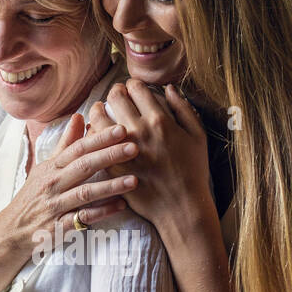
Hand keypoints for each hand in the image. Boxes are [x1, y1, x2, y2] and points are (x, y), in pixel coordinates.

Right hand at [0, 111, 139, 248]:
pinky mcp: (59, 226)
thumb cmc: (34, 196)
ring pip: (85, 193)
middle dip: (109, 156)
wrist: (13, 230)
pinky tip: (121, 206)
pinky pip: (83, 218)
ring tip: (134, 180)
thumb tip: (79, 117)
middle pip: (84, 166)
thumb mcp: (45, 168)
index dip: (100, 138)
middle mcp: (53, 183)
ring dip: (110, 186)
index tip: (122, 129)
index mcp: (52, 167)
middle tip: (134, 148)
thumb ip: (65, 144)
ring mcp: (56, 205)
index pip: (78, 148)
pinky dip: (102, 212)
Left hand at [88, 78, 213, 230]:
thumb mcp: (198, 136)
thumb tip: (169, 88)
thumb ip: (184, 109)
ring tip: (103, 111)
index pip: (136, 87)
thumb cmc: (193, 171)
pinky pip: (94, 141)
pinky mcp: (112, 164)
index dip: (132, 85)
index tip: (133, 90)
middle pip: (115, 97)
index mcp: (160, 120)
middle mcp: (139, 131)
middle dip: (115, 93)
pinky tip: (99, 133)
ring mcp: (122, 148)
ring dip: (99, 109)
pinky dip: (94, 132)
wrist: (180, 206)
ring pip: (99, 116)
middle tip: (117, 97)